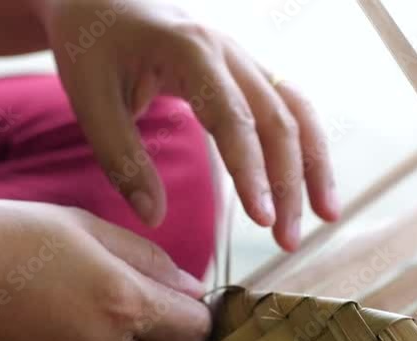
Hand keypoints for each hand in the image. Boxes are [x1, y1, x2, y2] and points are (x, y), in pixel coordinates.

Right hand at [0, 200, 210, 340]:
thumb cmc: (16, 236)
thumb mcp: (91, 229)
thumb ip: (150, 261)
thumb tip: (194, 289)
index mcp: (125, 304)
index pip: (196, 331)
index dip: (197, 316)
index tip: (184, 301)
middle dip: (167, 337)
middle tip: (141, 306)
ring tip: (91, 312)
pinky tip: (60, 331)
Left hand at [37, 0, 339, 250]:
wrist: (99, 0)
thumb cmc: (91, 46)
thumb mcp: (91, 101)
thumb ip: (122, 160)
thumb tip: (154, 218)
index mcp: (190, 50)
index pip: (234, 118)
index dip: (252, 171)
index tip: (262, 219)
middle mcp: (229, 49)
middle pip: (278, 118)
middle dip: (290, 181)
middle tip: (288, 239)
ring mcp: (244, 57)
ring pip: (296, 110)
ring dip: (314, 164)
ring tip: (326, 215)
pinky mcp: (247, 71)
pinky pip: (289, 106)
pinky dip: (306, 145)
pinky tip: (310, 184)